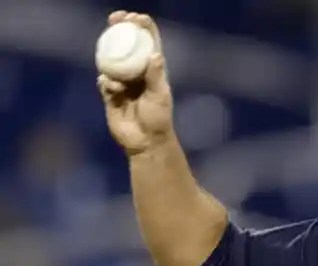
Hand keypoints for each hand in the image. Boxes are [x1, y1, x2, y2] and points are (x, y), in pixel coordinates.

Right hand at [97, 11, 172, 155]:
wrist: (145, 142)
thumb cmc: (158, 119)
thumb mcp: (160, 96)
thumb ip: (155, 76)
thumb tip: (155, 55)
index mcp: (153, 70)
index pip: (148, 42)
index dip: (142, 27)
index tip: (135, 18)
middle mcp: (137, 73)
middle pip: (127, 45)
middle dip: (120, 29)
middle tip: (115, 19)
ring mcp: (123, 83)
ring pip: (111, 61)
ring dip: (110, 54)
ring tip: (111, 54)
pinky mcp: (110, 95)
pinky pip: (104, 81)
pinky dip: (107, 81)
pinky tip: (112, 87)